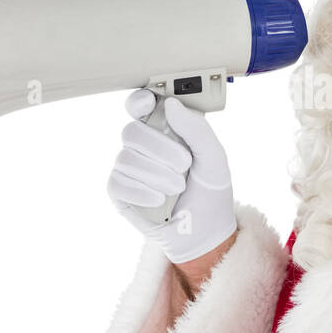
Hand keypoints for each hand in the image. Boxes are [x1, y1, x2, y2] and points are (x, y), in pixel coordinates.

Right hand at [106, 89, 237, 264]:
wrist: (205, 231)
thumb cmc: (210, 190)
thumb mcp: (214, 157)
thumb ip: (197, 129)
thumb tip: (171, 105)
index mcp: (164, 129)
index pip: (140, 105)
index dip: (139, 101)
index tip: (149, 104)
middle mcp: (142, 146)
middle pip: (132, 132)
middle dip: (159, 149)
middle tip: (184, 165)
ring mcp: (129, 169)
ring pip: (125, 158)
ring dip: (155, 174)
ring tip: (178, 188)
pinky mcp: (120, 192)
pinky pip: (117, 183)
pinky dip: (140, 191)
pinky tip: (159, 200)